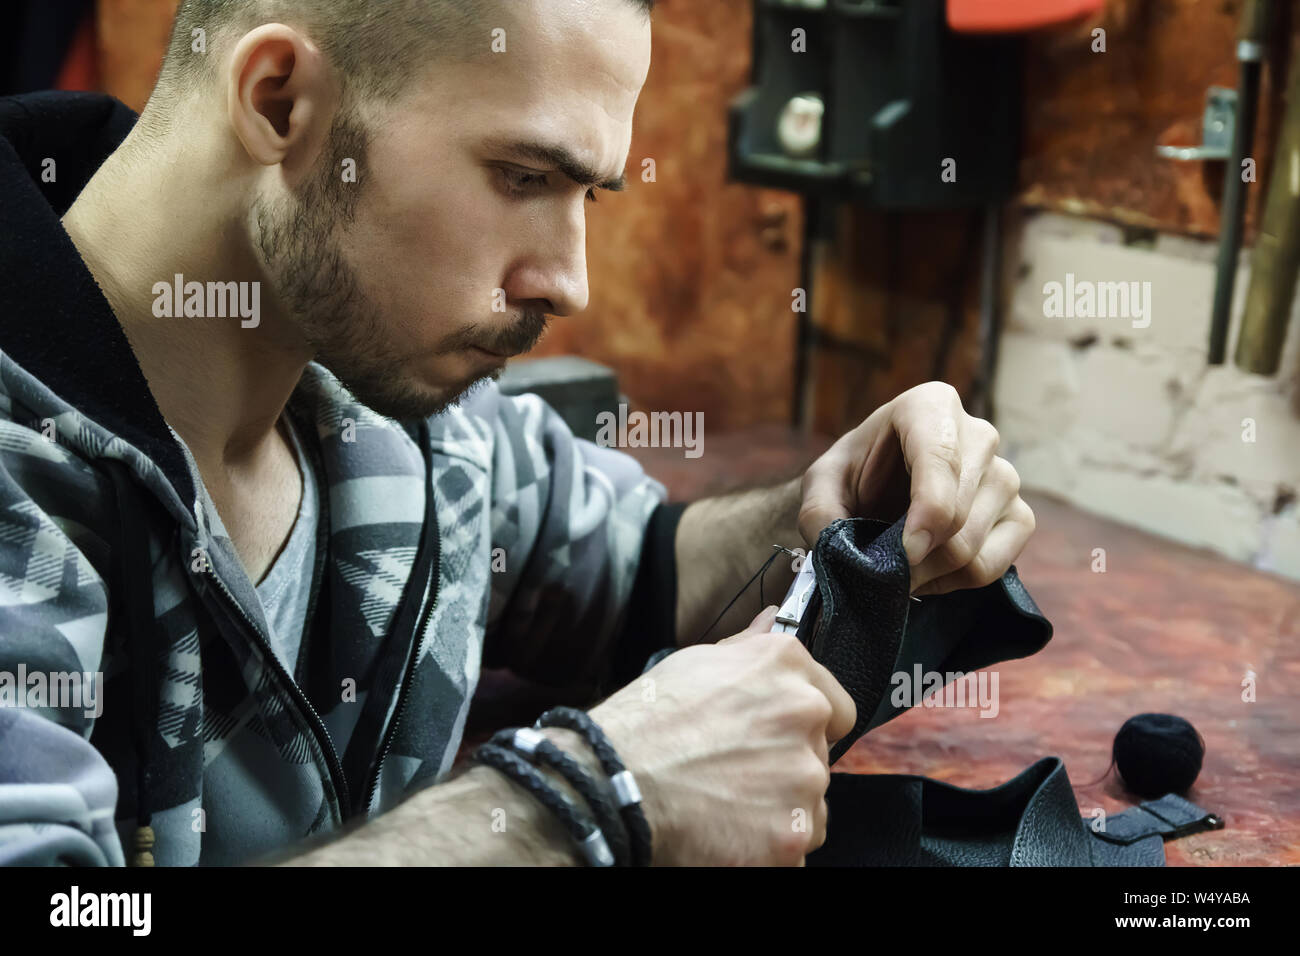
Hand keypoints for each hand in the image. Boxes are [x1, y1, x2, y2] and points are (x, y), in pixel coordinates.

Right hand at [590, 606, 855, 865]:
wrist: (613, 782)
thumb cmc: (646, 721)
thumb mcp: (697, 662)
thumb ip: (750, 645)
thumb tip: (775, 618)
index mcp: (786, 667)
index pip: (836, 707)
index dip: (807, 727)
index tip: (777, 740)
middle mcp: (805, 715)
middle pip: (817, 757)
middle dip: (784, 768)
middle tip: (733, 773)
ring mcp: (803, 778)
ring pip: (810, 804)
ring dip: (780, 810)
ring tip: (726, 805)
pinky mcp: (793, 833)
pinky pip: (796, 846)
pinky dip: (768, 846)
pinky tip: (728, 833)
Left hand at [798, 382, 1033, 595]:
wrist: (872, 491)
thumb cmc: (852, 476)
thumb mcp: (820, 485)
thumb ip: (820, 513)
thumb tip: (849, 552)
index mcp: (931, 405)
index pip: (942, 460)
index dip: (927, 513)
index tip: (903, 553)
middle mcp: (979, 435)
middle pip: (958, 517)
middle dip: (915, 557)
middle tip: (880, 571)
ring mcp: (1006, 476)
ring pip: (973, 548)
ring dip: (928, 573)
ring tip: (897, 566)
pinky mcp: (1019, 517)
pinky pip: (993, 566)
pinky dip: (952, 582)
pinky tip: (926, 572)